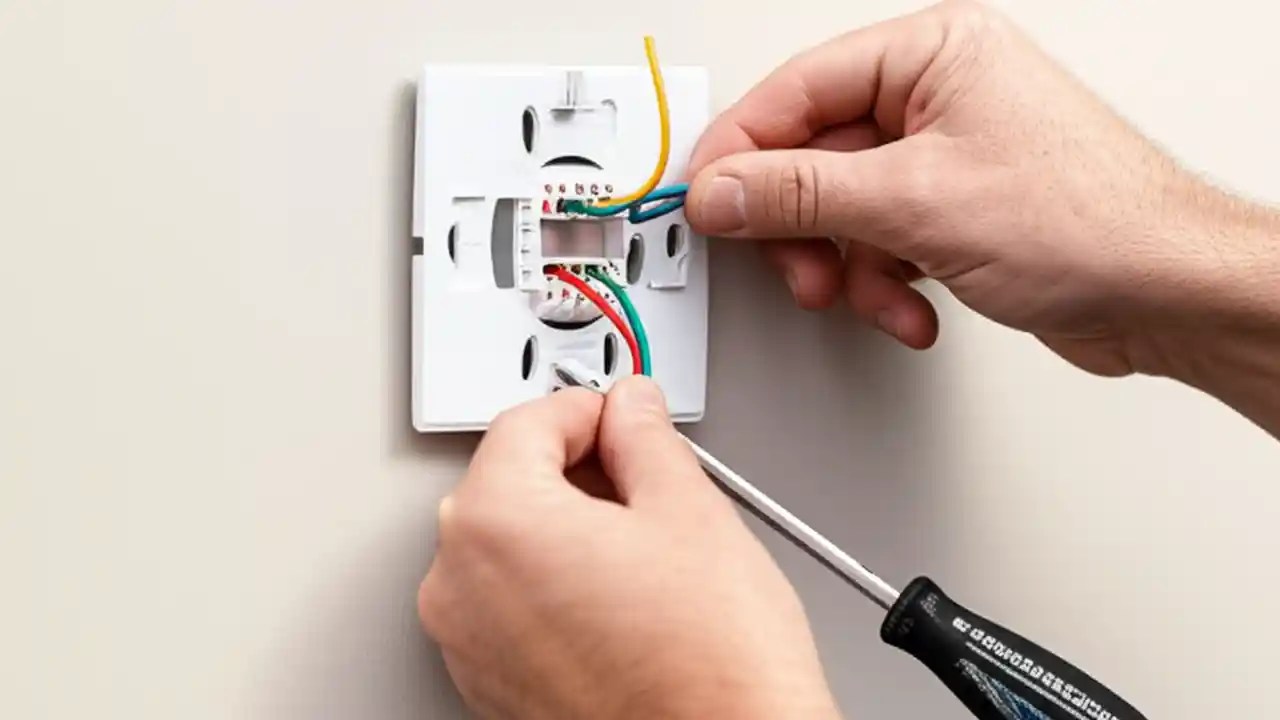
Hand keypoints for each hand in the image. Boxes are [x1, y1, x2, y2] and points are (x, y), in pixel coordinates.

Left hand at [418, 378, 840, 719]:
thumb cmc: (712, 668)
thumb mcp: (689, 510)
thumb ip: (646, 437)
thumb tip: (633, 410)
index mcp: (494, 523)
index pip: (525, 423)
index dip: (588, 408)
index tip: (624, 415)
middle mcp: (457, 585)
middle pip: (506, 483)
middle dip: (575, 468)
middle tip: (643, 478)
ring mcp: (469, 645)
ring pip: (507, 546)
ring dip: (565, 527)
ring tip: (644, 551)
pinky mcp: (491, 687)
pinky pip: (510, 606)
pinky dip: (553, 585)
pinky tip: (623, 597)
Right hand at [684, 0, 1276, 379]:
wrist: (1168, 294)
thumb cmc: (1092, 221)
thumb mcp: (915, 202)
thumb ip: (801, 194)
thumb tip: (723, 189)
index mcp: (932, 53)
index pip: (796, 90)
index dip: (741, 150)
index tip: (704, 199)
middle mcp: (936, 97)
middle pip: (813, 156)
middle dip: (803, 226)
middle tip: (795, 263)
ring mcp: (944, 157)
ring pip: (843, 211)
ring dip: (848, 267)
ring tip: (868, 294)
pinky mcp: (953, 212)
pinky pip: (881, 242)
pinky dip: (885, 284)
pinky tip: (912, 308)